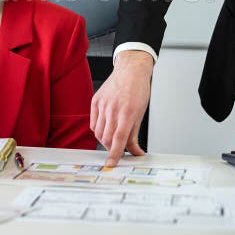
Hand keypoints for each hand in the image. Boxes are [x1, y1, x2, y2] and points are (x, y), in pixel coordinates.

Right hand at [90, 50, 152, 165]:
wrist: (130, 71)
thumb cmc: (138, 90)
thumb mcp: (140, 114)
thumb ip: (134, 135)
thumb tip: (135, 152)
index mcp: (127, 112)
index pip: (119, 138)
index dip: (116, 153)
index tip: (112, 163)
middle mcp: (113, 108)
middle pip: (107, 138)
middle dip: (111, 148)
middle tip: (118, 150)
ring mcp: (102, 104)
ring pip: (99, 132)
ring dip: (105, 140)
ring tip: (113, 137)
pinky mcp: (95, 101)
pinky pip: (94, 123)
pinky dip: (99, 130)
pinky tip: (106, 127)